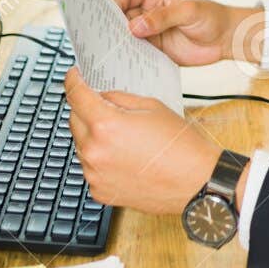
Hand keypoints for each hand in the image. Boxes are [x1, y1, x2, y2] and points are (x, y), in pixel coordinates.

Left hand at [65, 69, 240, 214]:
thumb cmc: (180, 145)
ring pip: (81, 145)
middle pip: (74, 120)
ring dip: (93, 136)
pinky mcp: (99, 191)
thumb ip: (118, 98)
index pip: (76, 95)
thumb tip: (100, 96)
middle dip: (86, 110)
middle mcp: (95, 151)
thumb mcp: (152, 106)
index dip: (72, 81)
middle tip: (106, 108)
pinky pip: (90, 167)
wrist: (195, 182)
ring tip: (124, 138)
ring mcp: (95, 174)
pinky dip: (101, 158)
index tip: (73, 77)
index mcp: (106, 125)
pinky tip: (124, 158)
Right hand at [113, 0, 259, 66]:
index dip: (113, 6)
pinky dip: (130, 57)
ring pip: (126, 36)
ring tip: (113, 53)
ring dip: (120, 44)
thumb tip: (136, 26)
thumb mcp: (188, 11)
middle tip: (105, 39)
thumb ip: (162, 17)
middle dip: (112, 27)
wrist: (225, 39)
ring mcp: (150, 30)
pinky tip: (126, 63)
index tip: (105, 19)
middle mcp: (147, 11)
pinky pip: (137, 52)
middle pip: (120, 17)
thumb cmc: (211, 16)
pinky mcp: (154, 48)